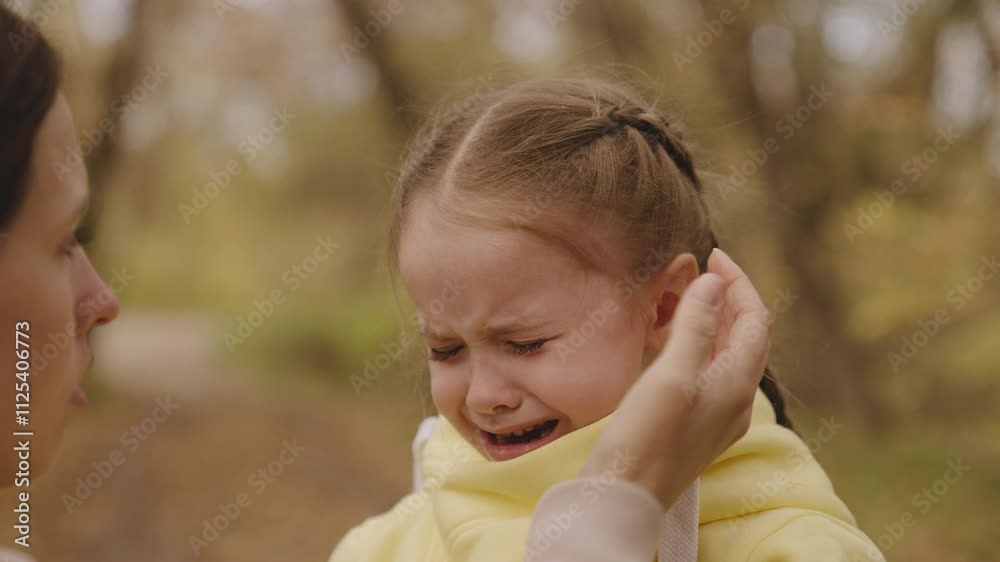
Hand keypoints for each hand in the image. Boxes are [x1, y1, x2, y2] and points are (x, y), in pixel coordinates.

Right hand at [579, 248, 771, 507]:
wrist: (624, 497)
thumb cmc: (645, 437)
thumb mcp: (671, 375)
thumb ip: (696, 327)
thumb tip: (714, 282)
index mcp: (737, 384)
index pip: (754, 320)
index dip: (739, 284)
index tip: (714, 255)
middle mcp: (736, 400)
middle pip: (745, 337)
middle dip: (728, 299)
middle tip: (700, 272)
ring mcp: (717, 416)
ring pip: (726, 355)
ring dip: (713, 321)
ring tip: (686, 297)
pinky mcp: (695, 426)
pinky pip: (707, 373)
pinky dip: (696, 346)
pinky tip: (671, 341)